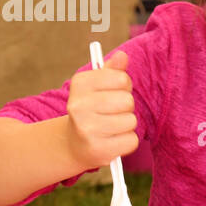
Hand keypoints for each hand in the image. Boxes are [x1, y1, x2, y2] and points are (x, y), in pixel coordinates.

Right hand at [64, 49, 136, 168]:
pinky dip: (127, 141)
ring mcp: (87, 129)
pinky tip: (112, 141)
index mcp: (80, 84)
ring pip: (131, 121)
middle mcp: (79, 105)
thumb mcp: (97, 87)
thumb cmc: (92, 109)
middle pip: (127, 101)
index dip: (123, 87)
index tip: (112, 93)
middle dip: (126, 107)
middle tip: (112, 113)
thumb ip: (112, 71)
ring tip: (111, 127)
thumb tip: (122, 56)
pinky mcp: (98, 150)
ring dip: (126, 125)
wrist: (74, 144)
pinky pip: (131, 140)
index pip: (122, 79)